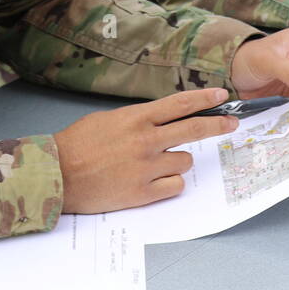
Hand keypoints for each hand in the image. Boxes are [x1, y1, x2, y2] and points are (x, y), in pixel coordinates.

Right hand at [55, 88, 238, 213]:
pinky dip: (169, 184)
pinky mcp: (143, 193)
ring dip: (176, 162)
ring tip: (154, 164)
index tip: (222, 96)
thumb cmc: (78, 145)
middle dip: (218, 125)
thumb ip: (139, 120)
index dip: (205, 99)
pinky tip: (154, 182)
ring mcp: (146, 168)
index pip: (181, 104)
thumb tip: (163, 120)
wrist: (57, 175)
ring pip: (185, 161)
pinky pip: (175, 186)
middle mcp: (146, 141)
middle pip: (194, 129)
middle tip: (231, 123)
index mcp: (136, 119)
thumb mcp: (109, 120)